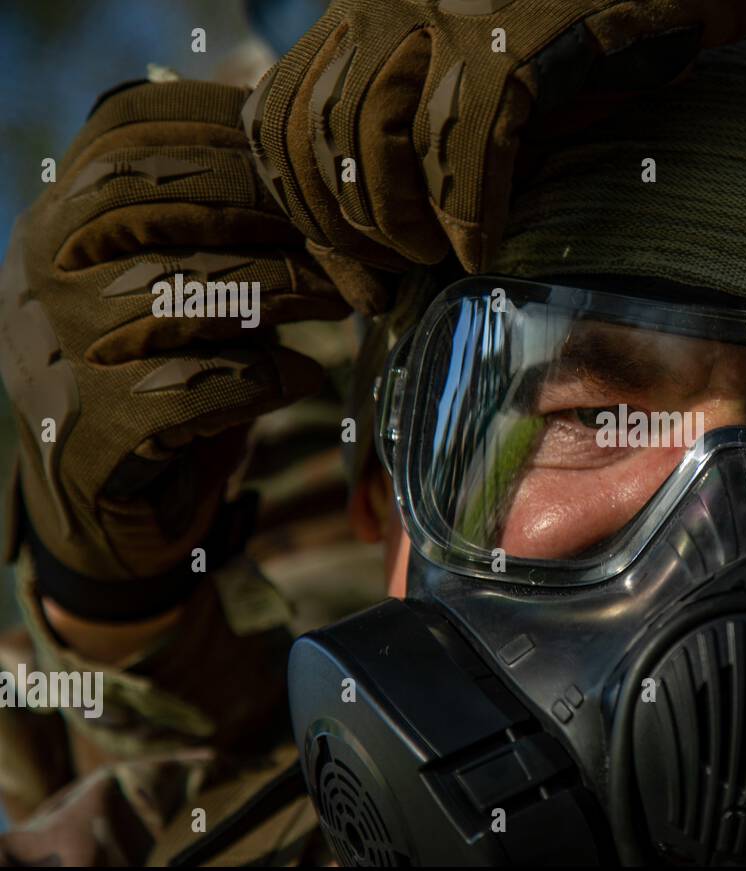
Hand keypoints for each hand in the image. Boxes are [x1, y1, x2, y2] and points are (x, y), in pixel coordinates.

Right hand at [0, 79, 349, 618]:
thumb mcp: (185, 284)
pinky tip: (301, 376)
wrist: (110, 506)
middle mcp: (40, 278)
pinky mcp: (97, 433)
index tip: (302, 154)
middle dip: (270, 215)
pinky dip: (268, 378)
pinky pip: (201, 386)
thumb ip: (221, 221)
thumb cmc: (166, 376)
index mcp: (57, 224)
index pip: (123, 135)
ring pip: (184, 296)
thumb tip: (308, 144)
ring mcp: (57, 357)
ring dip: (284, 292)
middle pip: (159, 207)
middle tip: (346, 243)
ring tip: (340, 302)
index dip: (220, 128)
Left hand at [241, 0, 745, 281]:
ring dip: (397, 218)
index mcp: (366, 15)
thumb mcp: (476, 85)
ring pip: (372, 130)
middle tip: (392, 271)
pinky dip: (469, 209)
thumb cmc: (577, 42)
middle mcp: (388, 2)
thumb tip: (381, 246)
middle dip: (343, 223)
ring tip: (437, 257)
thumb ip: (417, 141)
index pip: (281, 112)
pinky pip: (466, 136)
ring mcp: (449, 9)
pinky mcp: (519, 33)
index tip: (345, 270)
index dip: (301, 206)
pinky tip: (483, 247)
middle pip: (313, 127)